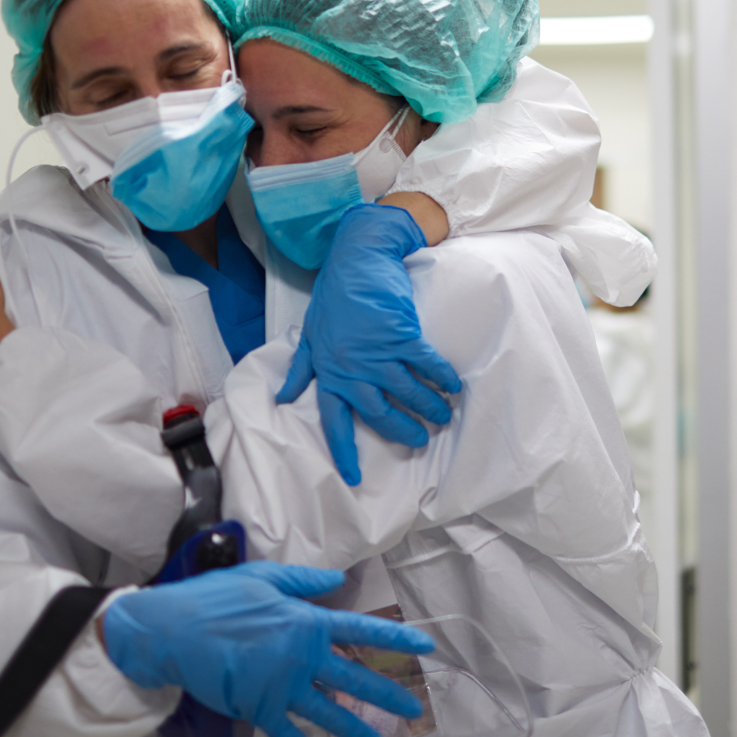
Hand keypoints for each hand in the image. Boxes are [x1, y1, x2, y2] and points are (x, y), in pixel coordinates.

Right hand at [102, 561, 434, 736]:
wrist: (172, 630)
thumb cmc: (215, 599)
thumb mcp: (263, 577)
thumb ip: (304, 582)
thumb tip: (337, 580)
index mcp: (306, 620)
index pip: (361, 630)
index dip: (394, 638)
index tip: (423, 645)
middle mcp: (301, 655)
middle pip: (353, 678)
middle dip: (386, 693)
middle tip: (411, 707)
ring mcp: (281, 685)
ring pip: (328, 713)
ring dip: (355, 730)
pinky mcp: (258, 707)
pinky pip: (288, 732)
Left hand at [277, 204, 461, 485]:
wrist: (357, 258)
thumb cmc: (333, 295)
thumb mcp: (309, 333)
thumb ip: (300, 369)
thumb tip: (283, 398)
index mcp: (329, 372)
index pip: (335, 421)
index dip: (344, 451)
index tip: (353, 477)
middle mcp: (352, 369)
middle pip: (380, 414)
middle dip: (403, 431)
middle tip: (420, 439)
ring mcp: (378, 353)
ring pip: (408, 393)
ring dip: (429, 407)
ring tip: (443, 414)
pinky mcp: (401, 335)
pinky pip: (426, 366)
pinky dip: (441, 378)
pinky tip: (452, 386)